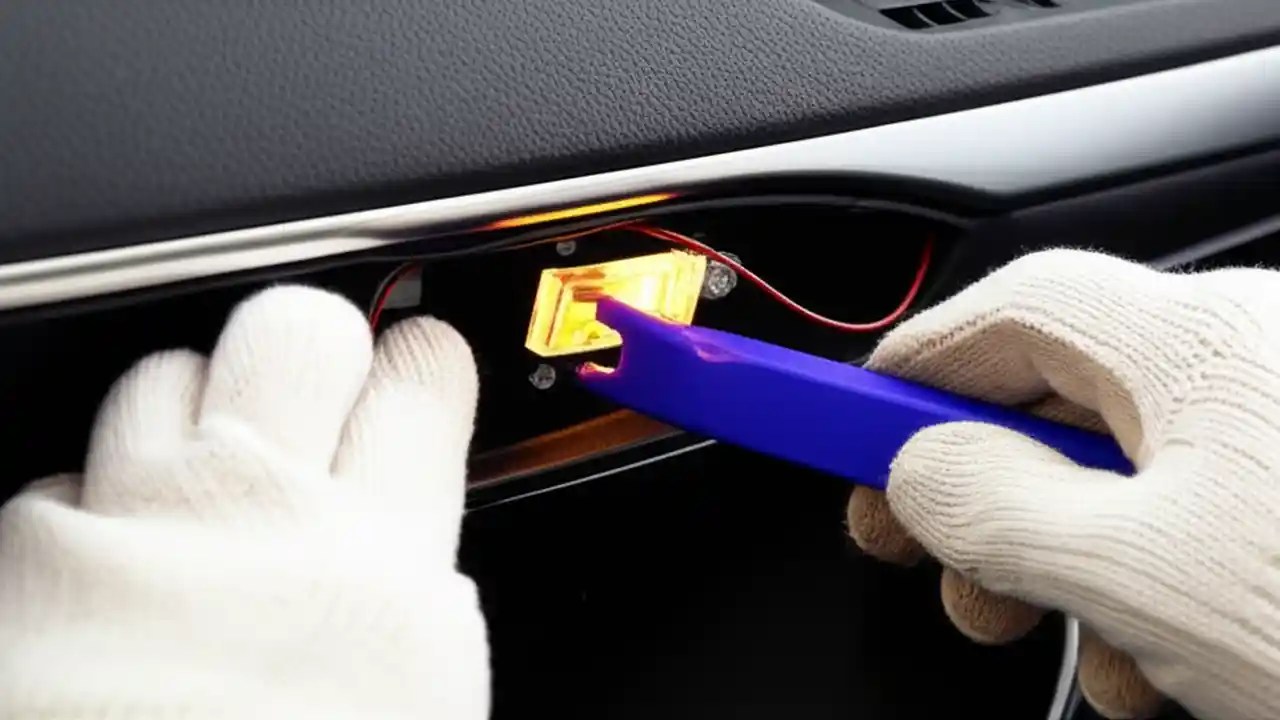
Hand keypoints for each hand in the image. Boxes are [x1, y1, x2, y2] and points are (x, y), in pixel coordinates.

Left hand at [0, 286, 488, 718]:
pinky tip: (104, 570)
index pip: (424, 377)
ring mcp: (138, 520)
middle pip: (296, 325)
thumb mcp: (411, 712)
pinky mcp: (27, 552)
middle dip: (308, 343)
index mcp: (381, 567)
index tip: (413, 371)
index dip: (422, 360)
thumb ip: (416, 611)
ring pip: (170, 370)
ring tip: (198, 485)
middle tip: (306, 395)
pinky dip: (87, 507)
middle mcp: (263, 516)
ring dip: (190, 413)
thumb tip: (410, 570)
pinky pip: (62, 476)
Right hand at [848, 250, 1279, 719]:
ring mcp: (1272, 427)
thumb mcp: (1138, 573)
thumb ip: (998, 509)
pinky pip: (1179, 515)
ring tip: (1039, 630)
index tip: (842, 424)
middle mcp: (1242, 361)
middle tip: (916, 547)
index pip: (1011, 312)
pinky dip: (1131, 582)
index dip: (913, 369)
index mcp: (1198, 341)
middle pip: (1051, 397)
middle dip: (972, 486)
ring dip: (1047, 556)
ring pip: (1111, 471)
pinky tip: (1144, 661)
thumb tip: (921, 471)